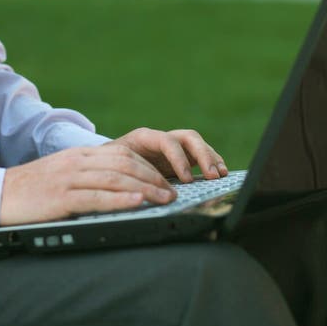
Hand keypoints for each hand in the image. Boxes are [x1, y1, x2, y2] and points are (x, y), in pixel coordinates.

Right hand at [0, 144, 175, 226]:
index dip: (148, 166)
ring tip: (165, 199)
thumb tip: (118, 186)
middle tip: (172, 192)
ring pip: (115, 178)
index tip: (165, 181)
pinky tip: (138, 203)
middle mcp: (77, 162)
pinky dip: (120, 200)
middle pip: (124, 163)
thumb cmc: (30, 190)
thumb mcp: (61, 173)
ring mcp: (68, 178)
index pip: (121, 154)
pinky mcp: (61, 198)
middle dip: (153, 177)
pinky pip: (96, 197)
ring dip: (145, 189)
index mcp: (78, 155)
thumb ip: (86, 174)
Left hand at [107, 127, 227, 183]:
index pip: (166, 141)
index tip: (186, 179)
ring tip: (220, 175)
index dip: (179, 158)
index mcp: (143, 138)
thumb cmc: (107, 163)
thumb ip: (121, 172)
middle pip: (187, 137)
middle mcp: (161, 139)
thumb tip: (131, 188)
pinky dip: (212, 162)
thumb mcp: (110, 165)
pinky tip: (220, 174)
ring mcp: (172, 148)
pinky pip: (199, 155)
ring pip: (196, 144)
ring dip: (210, 157)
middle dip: (202, 155)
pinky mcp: (180, 158)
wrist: (106, 161)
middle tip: (212, 175)